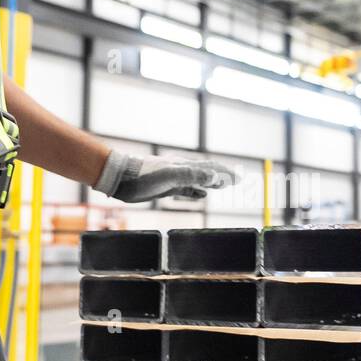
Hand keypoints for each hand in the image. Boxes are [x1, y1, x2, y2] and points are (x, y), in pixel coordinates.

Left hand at [93, 151, 237, 202]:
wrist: (120, 178)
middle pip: (207, 172)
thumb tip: (215, 175)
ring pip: (198, 180)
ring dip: (212, 183)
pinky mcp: (165, 188)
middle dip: (223, 176)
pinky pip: (186, 189)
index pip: (211, 168)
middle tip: (238, 180)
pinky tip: (202, 195)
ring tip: (223, 185)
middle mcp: (181, 170)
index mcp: (184, 165)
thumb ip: (191, 175)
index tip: (240, 178)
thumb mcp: (168, 176)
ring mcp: (173, 179)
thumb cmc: (142, 177)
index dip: (226, 173)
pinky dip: (197, 192)